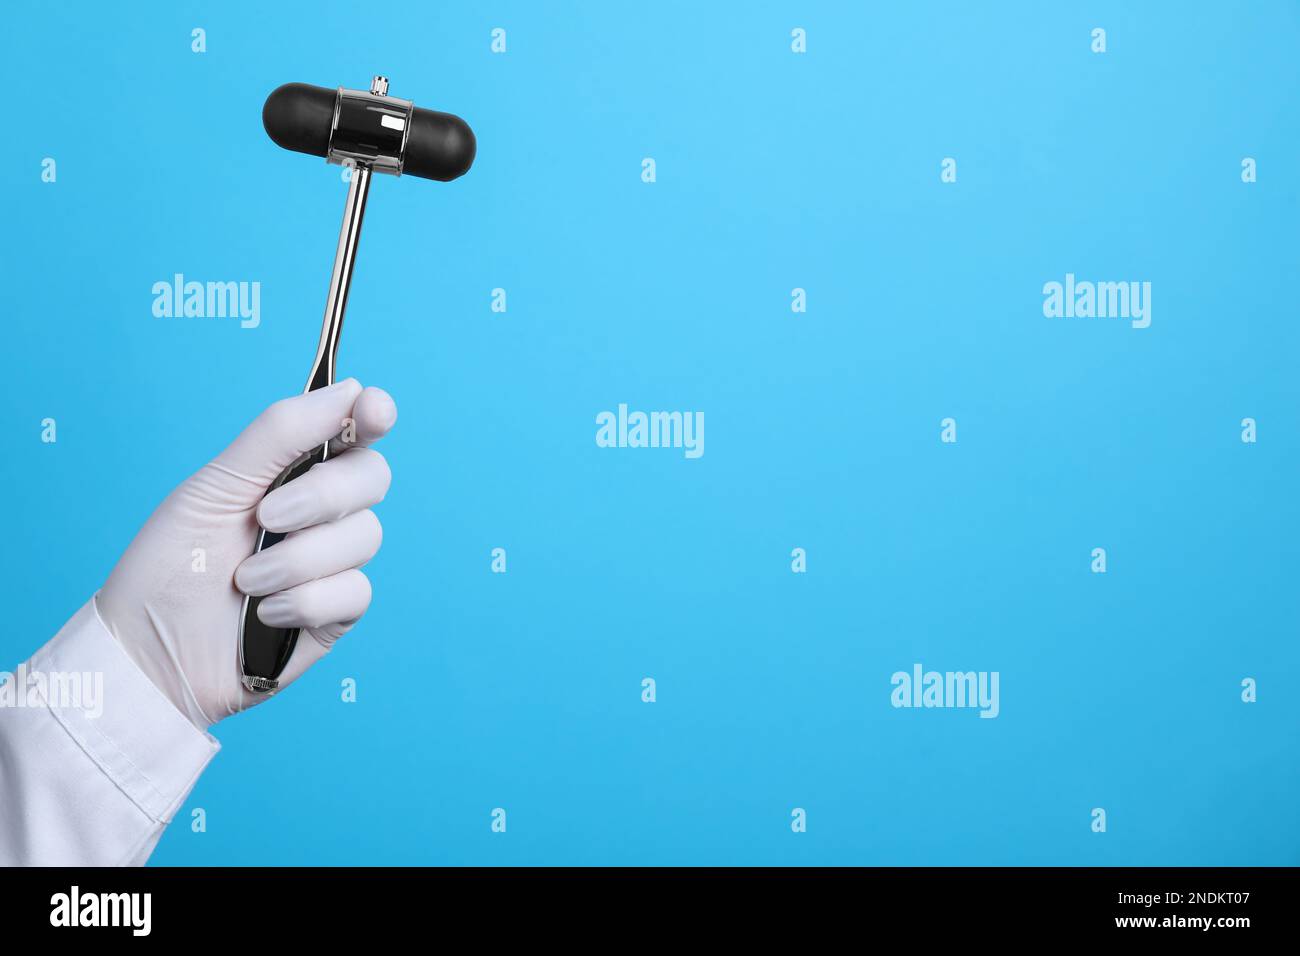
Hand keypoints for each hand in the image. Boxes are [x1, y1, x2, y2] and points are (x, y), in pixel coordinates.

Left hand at [97, 379, 395, 729]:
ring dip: (295, 561)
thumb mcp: (215, 487)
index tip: (372, 411)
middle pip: (372, 476)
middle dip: (321, 497)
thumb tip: (350, 388)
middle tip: (265, 518)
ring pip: (364, 537)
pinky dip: (303, 602)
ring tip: (244, 581)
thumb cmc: (171, 566)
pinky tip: (264, 615)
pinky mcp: (338, 612)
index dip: (373, 414)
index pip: (354, 429)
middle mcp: (322, 511)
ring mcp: (333, 562)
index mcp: (293, 470)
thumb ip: (280, 434)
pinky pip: (356, 591)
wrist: (148, 653)